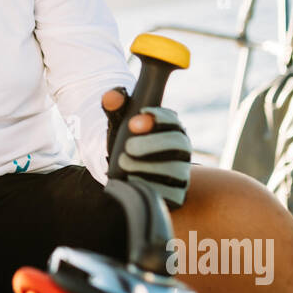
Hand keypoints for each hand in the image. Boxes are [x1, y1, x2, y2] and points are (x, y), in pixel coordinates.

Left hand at [101, 88, 192, 208]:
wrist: (124, 176)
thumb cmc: (124, 144)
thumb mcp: (118, 124)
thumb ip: (115, 107)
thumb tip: (111, 97)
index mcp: (171, 128)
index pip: (173, 119)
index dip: (159, 117)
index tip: (138, 118)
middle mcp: (181, 150)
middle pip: (178, 143)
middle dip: (152, 143)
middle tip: (128, 147)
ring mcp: (181, 173)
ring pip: (175, 170)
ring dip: (147, 167)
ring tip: (124, 164)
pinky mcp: (177, 195)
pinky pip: (171, 194)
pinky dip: (152, 188)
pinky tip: (134, 182)